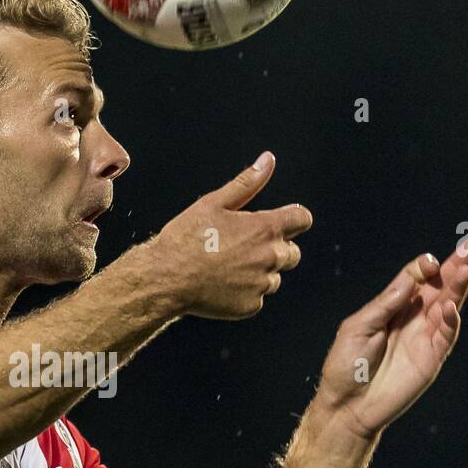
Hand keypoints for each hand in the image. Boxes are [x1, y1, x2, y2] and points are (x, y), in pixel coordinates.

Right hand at [149, 152, 312, 319]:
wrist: (165, 279)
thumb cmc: (186, 238)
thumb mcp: (213, 203)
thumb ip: (246, 183)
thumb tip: (268, 160)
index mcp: (265, 228)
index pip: (302, 219)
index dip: (293, 219)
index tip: (279, 223)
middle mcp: (270, 257)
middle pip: (292, 253)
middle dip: (274, 249)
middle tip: (240, 248)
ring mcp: (261, 284)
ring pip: (274, 278)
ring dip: (259, 273)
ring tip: (227, 268)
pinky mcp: (251, 306)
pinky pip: (257, 298)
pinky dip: (245, 293)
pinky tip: (221, 285)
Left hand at [314, 240, 467, 439]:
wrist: (347, 406)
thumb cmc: (346, 366)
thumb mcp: (358, 327)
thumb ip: (385, 303)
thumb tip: (412, 277)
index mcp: (392, 307)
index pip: (415, 279)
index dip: (424, 267)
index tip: (429, 261)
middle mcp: (413, 318)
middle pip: (439, 287)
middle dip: (456, 266)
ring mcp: (424, 338)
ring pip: (448, 306)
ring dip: (458, 288)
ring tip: (467, 269)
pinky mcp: (431, 359)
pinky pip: (446, 336)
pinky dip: (451, 321)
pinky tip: (452, 306)